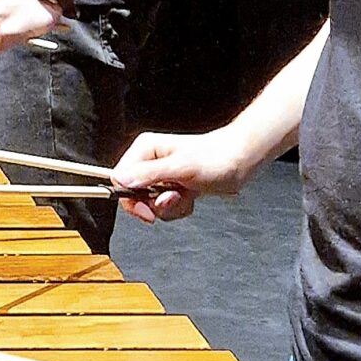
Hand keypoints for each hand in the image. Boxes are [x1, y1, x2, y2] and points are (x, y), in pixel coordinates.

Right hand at [109, 124, 251, 223]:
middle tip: (175, 197)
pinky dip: (178, 208)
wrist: (240, 162)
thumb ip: (149, 174)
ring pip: (150, 204)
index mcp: (145, 149)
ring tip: (186, 194)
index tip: (149, 210)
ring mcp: (160, 175)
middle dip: (156, 204)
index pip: (120, 178)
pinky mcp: (172, 186)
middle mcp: (149, 162)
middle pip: (134, 195)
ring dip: (171, 207)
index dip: (131, 199)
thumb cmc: (216, 158)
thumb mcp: (181, 168)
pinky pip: (164, 207)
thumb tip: (120, 180)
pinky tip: (191, 197)